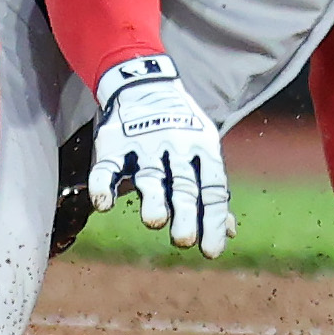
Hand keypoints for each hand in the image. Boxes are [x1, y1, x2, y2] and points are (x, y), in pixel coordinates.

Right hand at [85, 55, 231, 255]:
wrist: (145, 83)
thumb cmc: (181, 127)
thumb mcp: (202, 151)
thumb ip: (212, 192)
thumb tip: (229, 232)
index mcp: (204, 149)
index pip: (213, 188)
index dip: (213, 220)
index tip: (210, 251)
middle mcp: (176, 147)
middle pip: (184, 184)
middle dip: (186, 213)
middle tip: (185, 241)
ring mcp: (144, 144)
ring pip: (150, 175)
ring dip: (153, 198)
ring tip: (155, 221)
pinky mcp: (114, 142)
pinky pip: (108, 165)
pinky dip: (104, 184)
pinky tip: (104, 205)